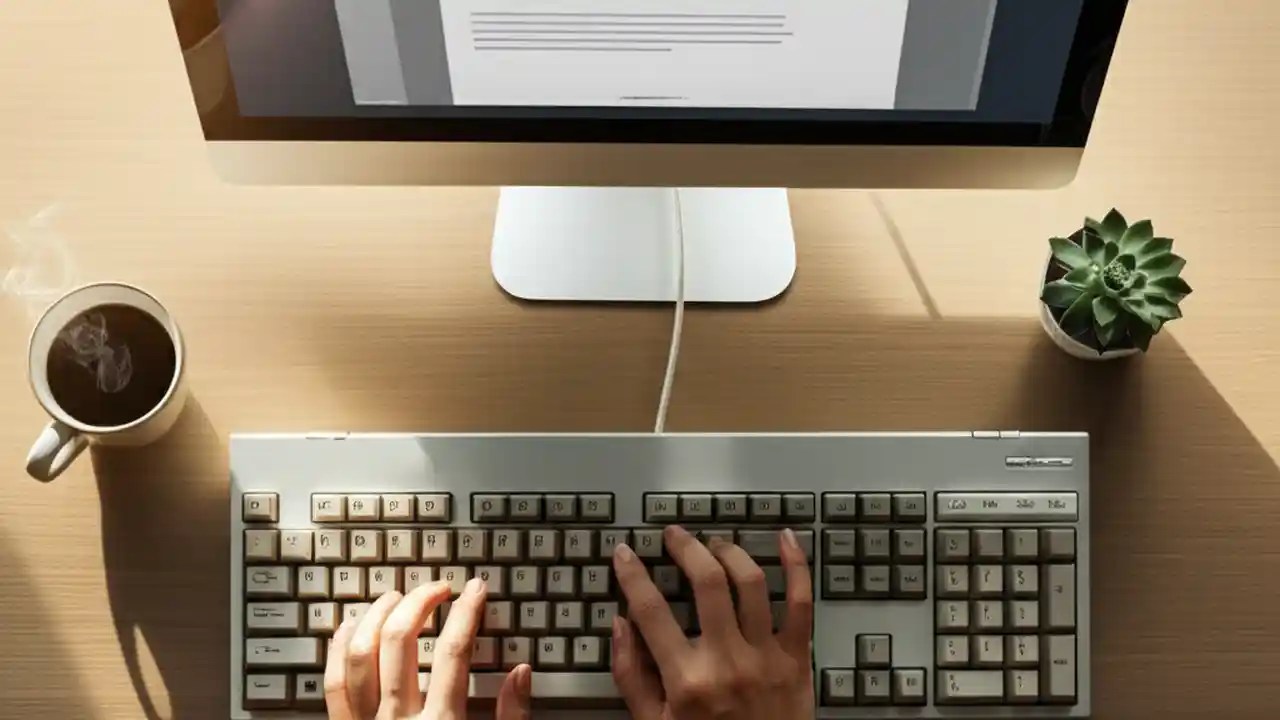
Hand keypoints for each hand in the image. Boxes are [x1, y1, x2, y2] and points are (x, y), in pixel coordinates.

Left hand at [324, 578, 530, 719]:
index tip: (476, 589)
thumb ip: (510, 718)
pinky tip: (351, 627)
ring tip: (396, 596)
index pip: (453, 652)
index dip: (467, 612)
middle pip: (400, 641)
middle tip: (438, 588)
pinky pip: (332, 683)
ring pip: (358, 654)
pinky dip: (339, 647)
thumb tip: (521, 673)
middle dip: (419, 602)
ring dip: (375, 616)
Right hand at [611, 527, 814, 719]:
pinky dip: (797, 566)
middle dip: (685, 547)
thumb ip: (633, 676)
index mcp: (687, 681)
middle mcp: (727, 662)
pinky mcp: (798, 659)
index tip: (625, 553)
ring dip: (730, 551)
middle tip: (674, 535)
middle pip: (706, 582)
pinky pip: (802, 602)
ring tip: (714, 543)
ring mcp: (767, 658)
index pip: (651, 611)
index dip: (633, 574)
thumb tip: (620, 624)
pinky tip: (787, 539)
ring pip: (751, 582)